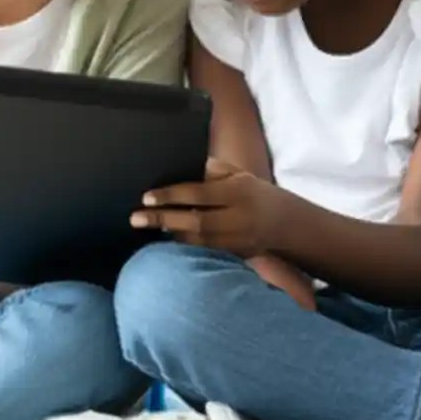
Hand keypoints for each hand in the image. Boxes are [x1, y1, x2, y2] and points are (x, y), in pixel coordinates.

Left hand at [130, 158, 281, 257]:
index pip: (200, 194)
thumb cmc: (252, 192)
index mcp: (239, 191)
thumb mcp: (237, 174)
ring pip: (198, 241)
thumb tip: (179, 164)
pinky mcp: (236, 255)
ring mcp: (239, 240)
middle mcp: (239, 217)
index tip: (146, 197)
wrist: (284, 223)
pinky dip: (184, 246)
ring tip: (145, 226)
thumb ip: (211, 169)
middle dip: (163, 219)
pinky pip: (205, 251)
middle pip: (196, 222)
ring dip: (169, 234)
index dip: (172, 195)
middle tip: (135, 218)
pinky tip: (165, 239)